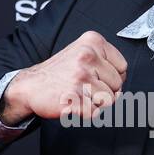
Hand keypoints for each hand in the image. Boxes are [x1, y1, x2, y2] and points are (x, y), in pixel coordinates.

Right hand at [0, 30, 127, 123]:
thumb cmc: (59, 73)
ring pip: (109, 100)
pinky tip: (74, 102)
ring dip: (95, 102)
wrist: (30, 86)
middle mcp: (87, 56)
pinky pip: (96, 112)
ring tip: (78, 93)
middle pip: (118, 85)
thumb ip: (106, 63)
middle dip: (105, 90)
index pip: (123, 67)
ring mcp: (81, 76)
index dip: (112, 77)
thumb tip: (123, 83)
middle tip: (83, 86)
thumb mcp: (83, 54)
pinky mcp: (75, 96)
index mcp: (92, 42)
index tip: (97, 76)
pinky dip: (86, 113)